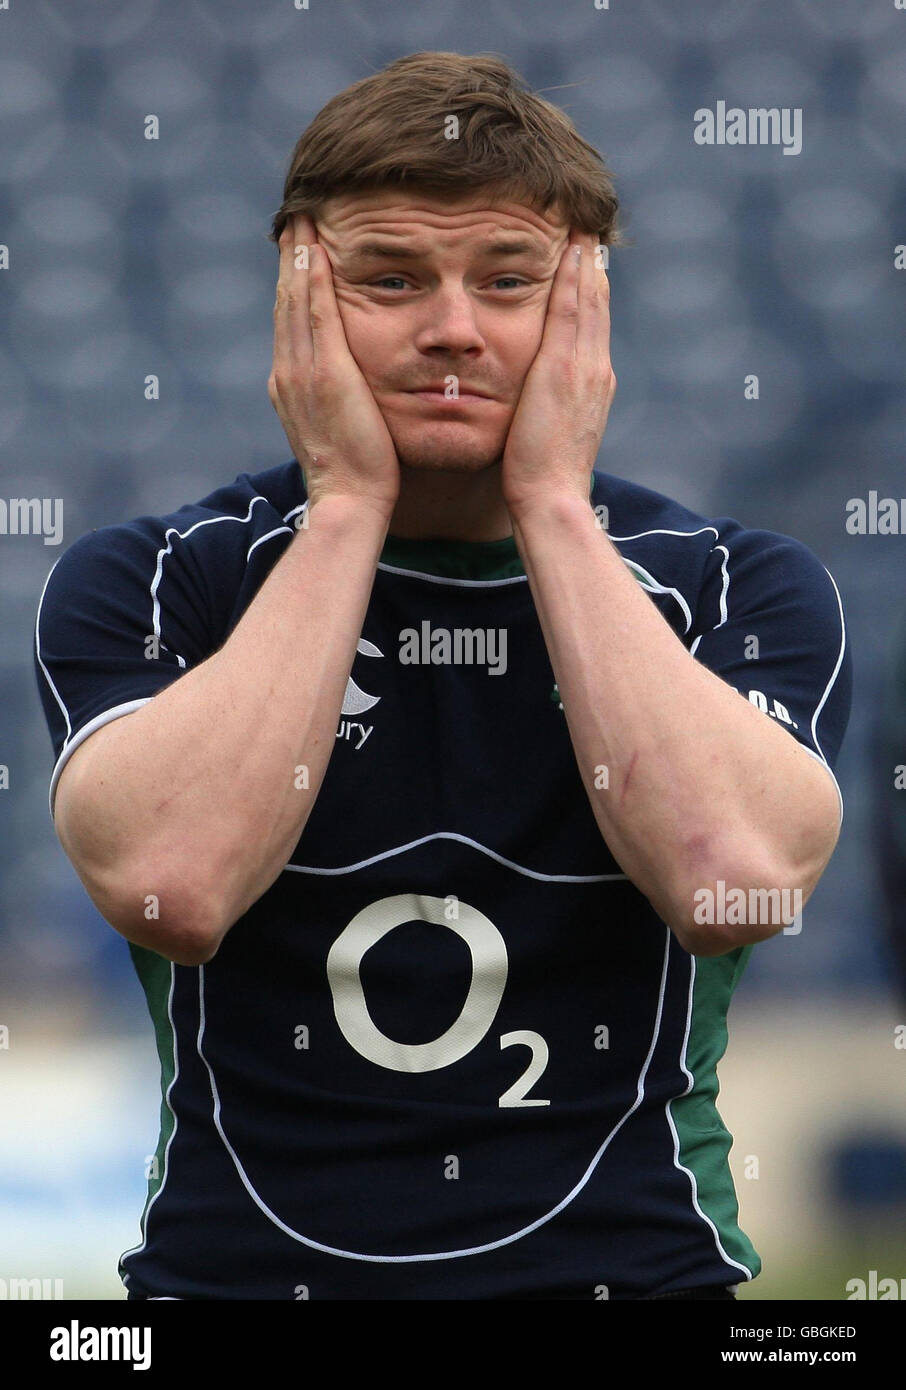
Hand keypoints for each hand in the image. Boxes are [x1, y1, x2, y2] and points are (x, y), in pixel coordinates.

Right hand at [268, 213, 400, 515]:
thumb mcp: (344, 430)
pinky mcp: (325, 373)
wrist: (349, 503)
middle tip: (295, 217)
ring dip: (298, 255)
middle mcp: (288, 373)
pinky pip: (315, 311)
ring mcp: (301, 372)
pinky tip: (316, 246)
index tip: (299, 251)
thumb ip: (342, 402)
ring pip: (294, 299)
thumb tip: (354, 391)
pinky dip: (312, 276)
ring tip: (302, 217)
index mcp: (291, 386)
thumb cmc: (359, 477)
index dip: (293, 284)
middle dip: (290, 258)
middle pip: (285, 301)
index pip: (290, 322)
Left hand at [501, 231, 615, 518]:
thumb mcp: (546, 435)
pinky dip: (575, 276)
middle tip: (588, 227)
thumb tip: (535, 401)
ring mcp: (586, 368)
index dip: (590, 290)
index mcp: (592, 385)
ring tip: (581, 225)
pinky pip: (573, 309)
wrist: (551, 499)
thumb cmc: (540, 479)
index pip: (592, 326)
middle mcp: (596, 370)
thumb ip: (545, 409)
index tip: (585, 260)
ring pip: (590, 300)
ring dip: (586, 260)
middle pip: (598, 305)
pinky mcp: (566, 369)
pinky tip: (570, 247)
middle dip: (592, 266)